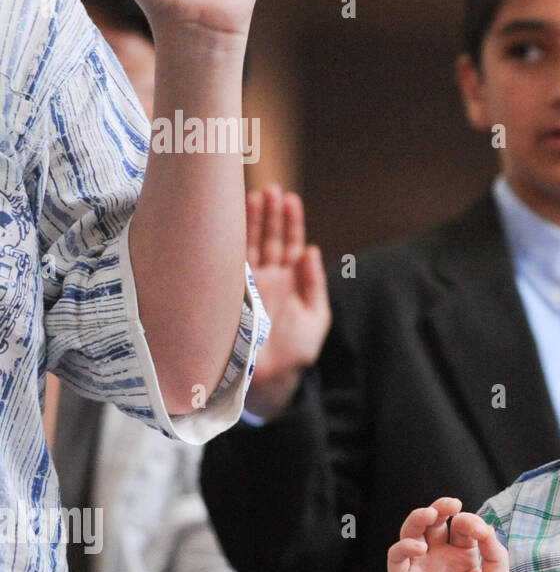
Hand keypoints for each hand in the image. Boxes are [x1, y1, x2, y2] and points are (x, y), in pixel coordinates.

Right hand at [244, 185, 330, 417]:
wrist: (270, 381)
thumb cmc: (296, 352)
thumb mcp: (316, 317)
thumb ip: (314, 284)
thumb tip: (311, 250)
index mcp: (289, 280)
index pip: (291, 243)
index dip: (290, 220)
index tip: (290, 198)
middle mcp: (267, 277)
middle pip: (269, 237)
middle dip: (269, 213)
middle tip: (270, 189)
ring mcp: (248, 283)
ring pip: (249, 245)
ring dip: (250, 221)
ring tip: (253, 195)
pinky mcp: (230, 294)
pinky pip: (231, 264)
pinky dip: (231, 243)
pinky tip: (230, 222)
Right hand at [388, 499, 508, 571]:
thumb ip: (496, 555)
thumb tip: (487, 528)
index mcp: (463, 555)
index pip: (462, 527)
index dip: (470, 522)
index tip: (480, 532)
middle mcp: (439, 556)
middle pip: (436, 521)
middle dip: (442, 507)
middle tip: (451, 504)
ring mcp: (419, 566)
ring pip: (412, 530)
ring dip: (419, 517)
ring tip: (431, 513)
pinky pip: (397, 555)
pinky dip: (405, 545)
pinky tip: (420, 547)